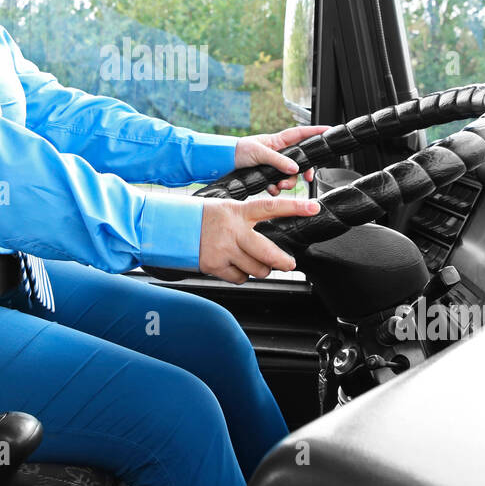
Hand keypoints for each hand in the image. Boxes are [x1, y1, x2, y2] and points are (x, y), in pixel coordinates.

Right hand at [198, 196, 321, 283]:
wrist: (170, 227)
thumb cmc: (202, 217)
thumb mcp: (226, 209)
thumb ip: (247, 220)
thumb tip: (270, 238)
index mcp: (238, 211)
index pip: (271, 207)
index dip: (294, 208)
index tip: (314, 208)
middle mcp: (233, 230)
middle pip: (268, 252)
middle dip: (282, 262)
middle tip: (289, 264)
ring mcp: (224, 249)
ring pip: (256, 269)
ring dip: (260, 269)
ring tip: (252, 261)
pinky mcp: (214, 265)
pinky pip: (239, 277)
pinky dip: (241, 275)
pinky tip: (233, 265)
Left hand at [234, 124, 331, 195]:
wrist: (223, 162)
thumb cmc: (239, 150)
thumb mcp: (259, 153)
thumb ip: (278, 160)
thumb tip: (295, 168)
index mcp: (278, 141)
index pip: (301, 133)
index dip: (315, 131)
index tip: (329, 131)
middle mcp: (278, 153)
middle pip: (300, 161)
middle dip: (304, 171)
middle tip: (306, 178)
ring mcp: (273, 165)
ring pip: (290, 175)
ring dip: (287, 183)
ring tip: (278, 186)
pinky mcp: (266, 176)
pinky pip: (278, 185)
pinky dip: (276, 189)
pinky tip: (270, 189)